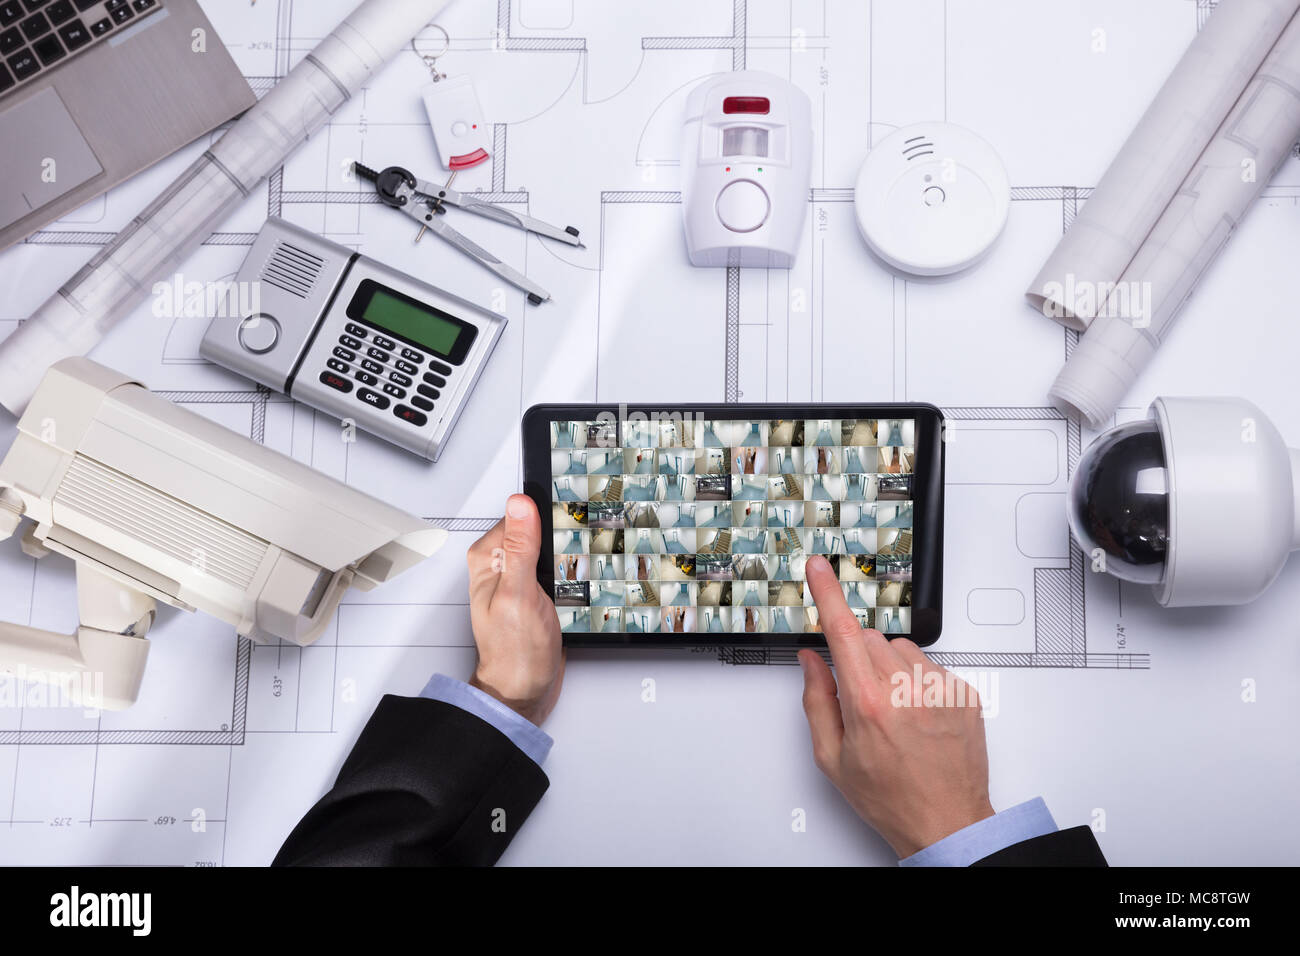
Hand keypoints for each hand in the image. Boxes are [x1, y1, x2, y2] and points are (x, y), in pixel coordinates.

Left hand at [466, 494, 564, 724]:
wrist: (523, 691)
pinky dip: (573, 577)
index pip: (521, 516)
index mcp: (489, 558)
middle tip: (566, 569)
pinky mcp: (538, 593)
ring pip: (555, 551)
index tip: (564, 534)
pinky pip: (560, 571)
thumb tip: (520, 504)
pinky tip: (575, 591)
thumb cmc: (514, 652)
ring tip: (571, 584)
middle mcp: (503, 566)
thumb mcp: (518, 594)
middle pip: (540, 531)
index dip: (547, 519)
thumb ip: (520, 548)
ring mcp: (521, 579)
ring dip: (570, 561)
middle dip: (561, 543)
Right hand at [797, 555, 993, 857]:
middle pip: (869, 637)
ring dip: (887, 666)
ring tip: (892, 711)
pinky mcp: (963, 692)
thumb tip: (811, 661)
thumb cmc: (891, 797)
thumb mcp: (832, 758)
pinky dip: (916, 680)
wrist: (948, 821)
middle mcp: (906, 689)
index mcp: (868, 704)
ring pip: (900, 648)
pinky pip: (929, 665)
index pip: (842, 631)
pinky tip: (917, 716)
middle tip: (859, 696)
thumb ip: (817, 701)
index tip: (819, 567)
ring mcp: (939, 688)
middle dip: (856, 655)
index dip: (827, 593)